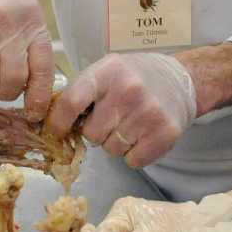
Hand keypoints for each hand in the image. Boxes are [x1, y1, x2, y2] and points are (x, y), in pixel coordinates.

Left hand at [46, 52, 196, 168]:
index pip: (71, 101)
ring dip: (116, 143)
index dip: (58, 122)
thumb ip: (81, 92)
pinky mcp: (166, 133)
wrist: (181, 80)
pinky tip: (142, 135)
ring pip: (111, 150)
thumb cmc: (135, 77)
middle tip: (110, 120)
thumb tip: (51, 121)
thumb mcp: (107, 71)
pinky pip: (133, 161)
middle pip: (92, 134)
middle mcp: (128, 90)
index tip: (56, 131)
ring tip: (129, 125)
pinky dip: (134, 154)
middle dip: (96, 132)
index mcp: (108, 71)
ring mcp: (149, 112)